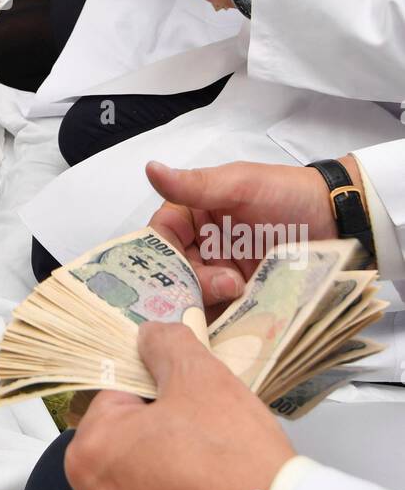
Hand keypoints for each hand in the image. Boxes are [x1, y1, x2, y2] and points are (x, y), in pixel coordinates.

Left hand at [66, 323, 294, 489]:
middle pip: (124, 464)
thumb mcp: (204, 380)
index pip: (114, 407)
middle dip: (160, 454)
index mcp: (91, 456)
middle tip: (209, 454)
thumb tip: (151, 337)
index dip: (156, 400)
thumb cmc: (240, 469)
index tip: (187, 411)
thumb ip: (167, 347)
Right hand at [145, 156, 345, 312]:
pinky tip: (232, 320)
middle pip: (175, 273)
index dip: (162, 253)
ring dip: (207, 301)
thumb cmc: (290, 195)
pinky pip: (220, 314)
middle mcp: (203, 245)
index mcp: (195, 214)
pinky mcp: (242, 299)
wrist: (339, 221)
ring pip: (195, 296)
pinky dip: (221, 320)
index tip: (176, 266)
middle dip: (192, 281)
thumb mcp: (242, 185)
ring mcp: (222, 274)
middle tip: (224, 282)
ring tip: (239, 292)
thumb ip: (195, 185)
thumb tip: (151, 169)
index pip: (161, 237)